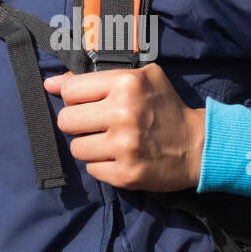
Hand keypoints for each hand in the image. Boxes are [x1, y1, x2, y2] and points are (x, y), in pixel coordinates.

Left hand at [43, 63, 205, 190]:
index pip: (70, 91)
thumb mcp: (142, 78)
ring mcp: (124, 146)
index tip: (84, 104)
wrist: (198, 146)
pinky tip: (119, 158)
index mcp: (126, 84)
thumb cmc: (166, 107)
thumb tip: (52, 83)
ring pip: (76, 148)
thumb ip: (97, 78)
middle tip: (96, 125)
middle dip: (77, 124)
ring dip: (89, 146)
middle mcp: (123, 113)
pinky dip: (102, 165)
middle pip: (66, 121)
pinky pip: (92, 169)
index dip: (73, 98)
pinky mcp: (126, 173)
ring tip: (109, 143)